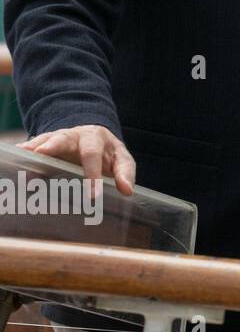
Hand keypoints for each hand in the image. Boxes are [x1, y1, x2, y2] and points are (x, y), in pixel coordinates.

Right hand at [19, 125, 134, 195]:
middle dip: (55, 146)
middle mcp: (77, 135)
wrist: (94, 138)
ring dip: (38, 146)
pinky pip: (36, 145)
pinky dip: (27, 150)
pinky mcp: (46, 144)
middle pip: (65, 139)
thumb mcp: (121, 160)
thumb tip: (127, 191)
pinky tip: (19, 153)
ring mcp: (60, 138)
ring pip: (49, 140)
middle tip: (43, 153)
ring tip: (28, 152)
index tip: (92, 196)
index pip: (94, 156)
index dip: (93, 175)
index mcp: (97, 139)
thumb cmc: (108, 153)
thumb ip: (124, 173)